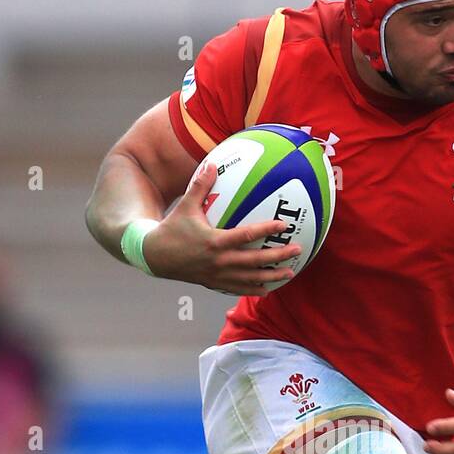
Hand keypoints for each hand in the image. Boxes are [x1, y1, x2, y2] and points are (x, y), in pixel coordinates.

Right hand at [141, 162, 300, 293]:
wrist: (155, 257)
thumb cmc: (172, 229)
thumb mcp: (185, 206)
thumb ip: (200, 186)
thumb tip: (212, 163)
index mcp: (215, 241)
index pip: (246, 235)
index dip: (266, 230)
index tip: (283, 225)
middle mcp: (219, 261)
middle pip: (255, 261)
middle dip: (278, 256)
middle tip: (297, 250)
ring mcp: (218, 275)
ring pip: (250, 278)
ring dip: (272, 276)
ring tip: (290, 273)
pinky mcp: (214, 283)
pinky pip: (238, 289)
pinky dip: (254, 289)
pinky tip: (268, 288)